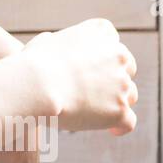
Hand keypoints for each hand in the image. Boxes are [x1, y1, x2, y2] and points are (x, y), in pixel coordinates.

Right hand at [20, 18, 138, 133]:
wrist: (38, 85)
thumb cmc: (32, 63)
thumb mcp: (43, 42)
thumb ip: (57, 44)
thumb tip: (52, 48)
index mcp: (99, 33)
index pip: (110, 35)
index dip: (101, 49)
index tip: (92, 60)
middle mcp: (117, 56)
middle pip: (127, 66)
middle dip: (115, 76)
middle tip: (98, 89)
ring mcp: (121, 84)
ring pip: (129, 94)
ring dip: (118, 100)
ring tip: (98, 110)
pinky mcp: (119, 110)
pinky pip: (128, 121)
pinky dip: (120, 125)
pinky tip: (111, 129)